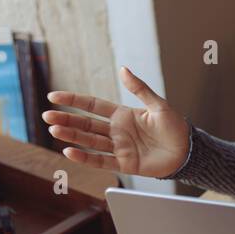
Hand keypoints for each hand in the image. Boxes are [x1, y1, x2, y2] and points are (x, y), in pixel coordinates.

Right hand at [44, 66, 190, 177]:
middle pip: (85, 124)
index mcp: (122, 115)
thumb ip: (139, 89)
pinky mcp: (124, 164)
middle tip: (47, 116)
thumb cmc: (175, 127)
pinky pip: (101, 160)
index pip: (92, 106)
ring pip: (89, 141)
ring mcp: (119, 148)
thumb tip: (123, 69)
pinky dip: (85, 157)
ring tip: (53, 130)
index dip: (73, 100)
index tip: (54, 97)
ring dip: (71, 136)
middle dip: (66, 120)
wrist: (188, 151)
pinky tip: (69, 151)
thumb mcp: (158, 105)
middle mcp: (117, 131)